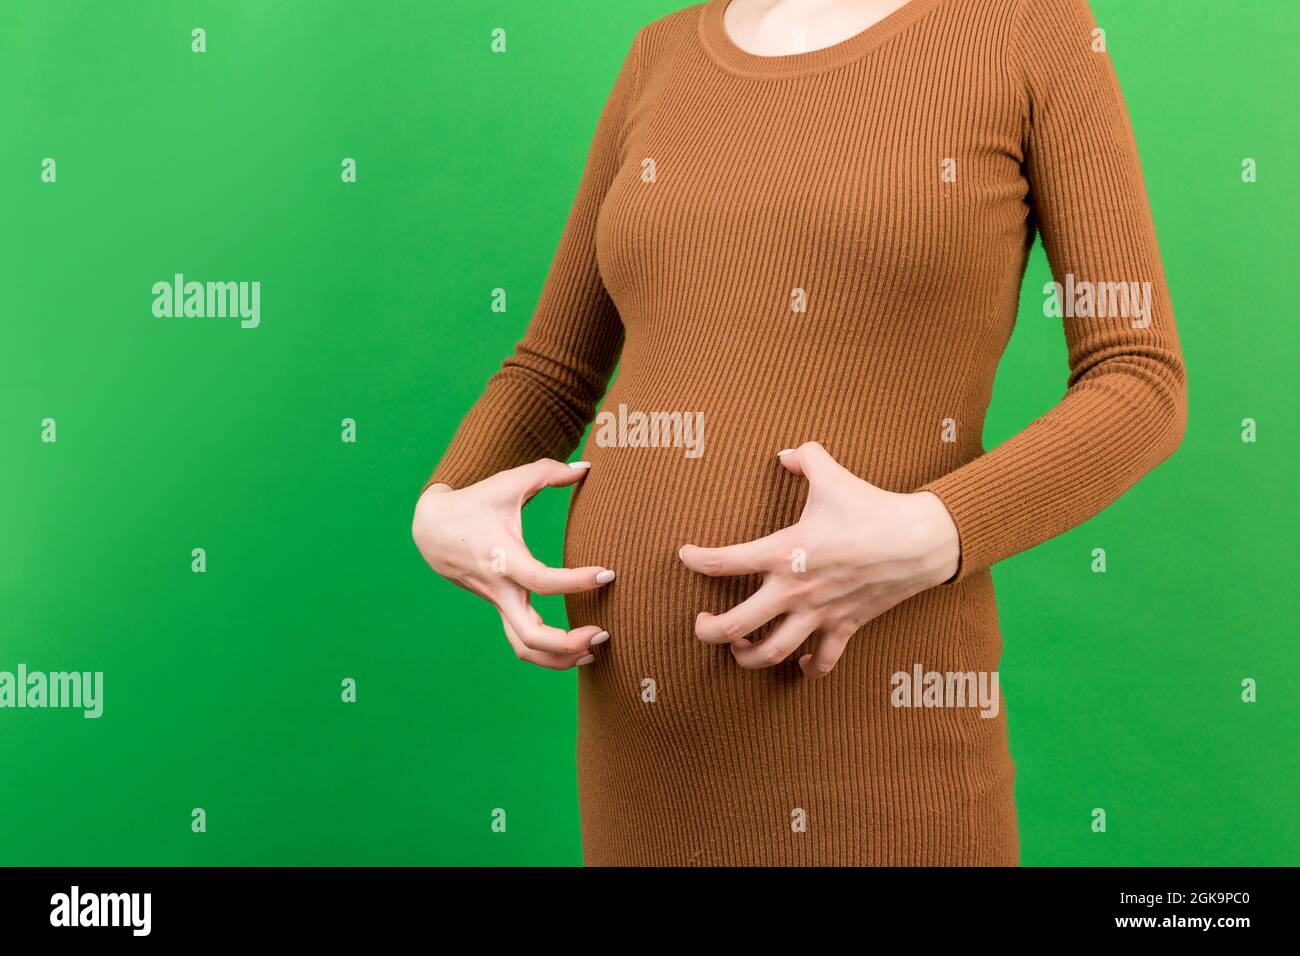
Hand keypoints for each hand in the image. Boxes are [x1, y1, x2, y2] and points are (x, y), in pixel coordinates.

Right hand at [412, 459, 614, 669]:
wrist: (431, 527)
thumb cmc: (473, 504)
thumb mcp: (507, 483)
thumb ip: (547, 472)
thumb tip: (585, 468)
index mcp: (503, 559)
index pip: (543, 582)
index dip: (577, 582)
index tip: (607, 574)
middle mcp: (500, 588)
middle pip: (531, 635)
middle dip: (569, 642)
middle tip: (604, 632)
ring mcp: (498, 603)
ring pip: (525, 648)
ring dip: (560, 658)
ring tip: (595, 651)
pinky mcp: (500, 607)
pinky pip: (522, 641)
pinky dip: (549, 652)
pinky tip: (577, 648)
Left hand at [678, 441, 959, 678]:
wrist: (919, 540)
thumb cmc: (871, 507)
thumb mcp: (832, 475)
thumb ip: (804, 458)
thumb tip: (787, 452)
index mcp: (783, 552)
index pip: (724, 562)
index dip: (696, 560)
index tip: (686, 556)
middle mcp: (794, 590)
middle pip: (735, 626)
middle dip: (708, 631)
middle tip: (700, 624)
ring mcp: (819, 613)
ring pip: (772, 654)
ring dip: (748, 657)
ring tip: (738, 647)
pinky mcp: (845, 626)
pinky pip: (825, 662)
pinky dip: (810, 669)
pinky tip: (801, 664)